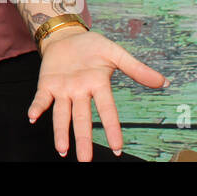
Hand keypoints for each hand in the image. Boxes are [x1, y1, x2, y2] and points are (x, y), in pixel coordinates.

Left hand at [30, 28, 167, 160]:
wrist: (66, 35)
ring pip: (62, 114)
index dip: (112, 128)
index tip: (117, 148)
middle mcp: (80, 92)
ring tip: (62, 150)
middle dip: (83, 139)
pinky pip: (41, 98)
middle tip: (85, 160)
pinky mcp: (47, 84)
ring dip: (60, 131)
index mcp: (98, 86)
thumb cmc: (92, 46)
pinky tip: (33, 117)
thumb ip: (136, 68)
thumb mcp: (115, 53)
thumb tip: (164, 82)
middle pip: (82, 119)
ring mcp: (63, 90)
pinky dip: (37, 108)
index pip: (107, 110)